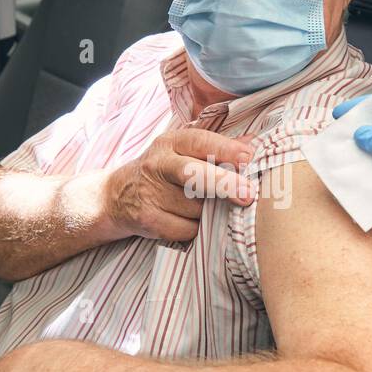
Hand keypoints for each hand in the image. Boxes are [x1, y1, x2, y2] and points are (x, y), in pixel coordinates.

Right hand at [104, 129, 255, 242]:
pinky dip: (196, 229)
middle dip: (224, 184)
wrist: (117, 196)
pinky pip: (186, 229)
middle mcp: (159, 164)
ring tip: (206, 207)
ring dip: (211, 212)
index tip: (250, 159)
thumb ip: (218, 149)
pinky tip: (189, 221)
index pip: (201, 142)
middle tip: (248, 195)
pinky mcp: (148, 219)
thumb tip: (255, 145)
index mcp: (172, 142)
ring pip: (196, 208)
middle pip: (193, 175)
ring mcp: (151, 193)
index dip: (227, 150)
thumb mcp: (184, 152)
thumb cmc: (163, 173)